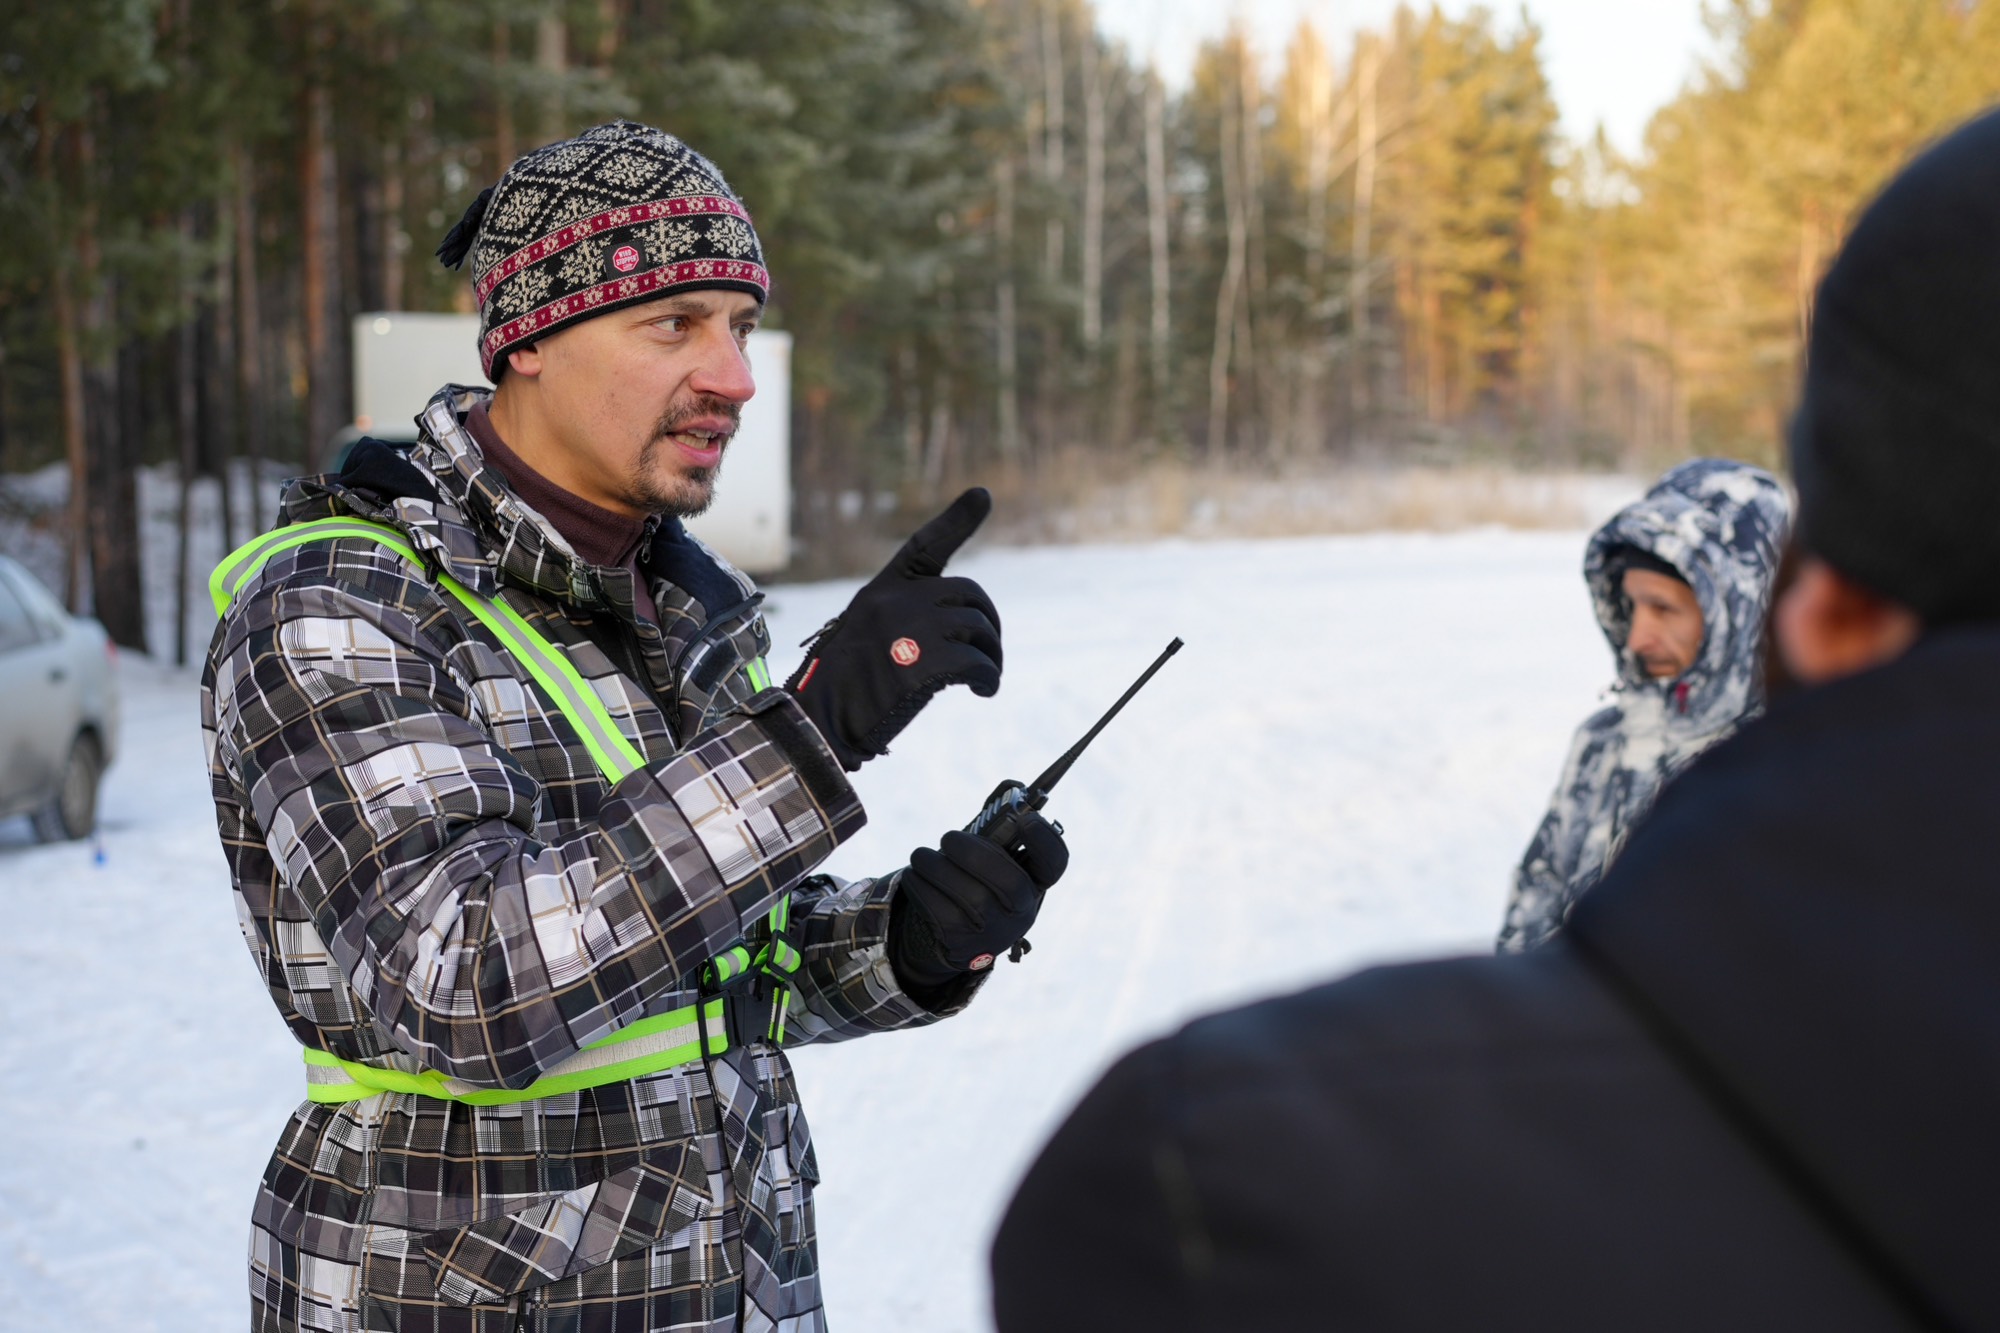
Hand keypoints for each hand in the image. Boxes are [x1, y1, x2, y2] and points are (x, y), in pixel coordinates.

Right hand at [786, 488, 1001, 769]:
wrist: (817, 723)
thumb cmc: (842, 689)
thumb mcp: (868, 636)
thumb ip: (906, 620)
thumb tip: (957, 627)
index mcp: (881, 590)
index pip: (924, 546)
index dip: (956, 520)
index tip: (983, 495)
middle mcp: (896, 600)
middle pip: (970, 595)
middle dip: (989, 625)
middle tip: (988, 656)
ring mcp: (909, 628)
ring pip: (979, 629)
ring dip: (992, 658)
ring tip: (984, 681)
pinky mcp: (922, 662)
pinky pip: (977, 662)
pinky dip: (988, 678)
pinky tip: (982, 692)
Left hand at [890, 816, 1068, 991]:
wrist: (957, 932)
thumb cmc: (978, 878)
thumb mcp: (993, 853)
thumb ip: (1001, 819)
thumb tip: (1012, 785)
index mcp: (1034, 881)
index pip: (1055, 864)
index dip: (1045, 840)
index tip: (1026, 819)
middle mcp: (1022, 911)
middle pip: (1011, 884)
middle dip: (975, 854)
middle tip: (948, 837)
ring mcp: (994, 932)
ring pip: (971, 898)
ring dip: (937, 868)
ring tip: (920, 856)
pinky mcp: (963, 945)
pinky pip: (941, 914)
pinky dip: (922, 889)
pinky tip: (915, 876)